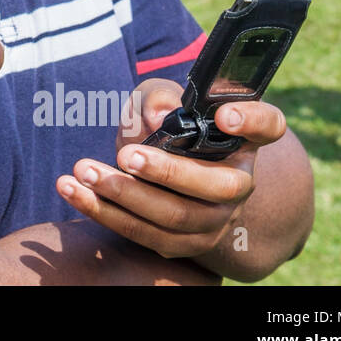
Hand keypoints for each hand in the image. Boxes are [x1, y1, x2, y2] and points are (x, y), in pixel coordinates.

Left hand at [54, 78, 287, 260]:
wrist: (154, 168)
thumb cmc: (160, 124)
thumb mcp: (157, 99)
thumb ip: (157, 97)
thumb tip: (159, 113)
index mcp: (242, 138)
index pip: (267, 125)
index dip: (251, 120)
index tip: (224, 115)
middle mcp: (239, 182)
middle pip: (218, 186)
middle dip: (168, 172)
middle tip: (125, 155)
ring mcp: (215, 218)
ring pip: (176, 217)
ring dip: (124, 195)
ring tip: (83, 170)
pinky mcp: (183, 243)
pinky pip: (145, 235)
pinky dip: (105, 213)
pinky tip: (73, 190)